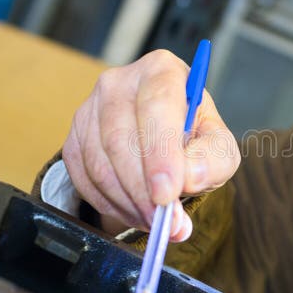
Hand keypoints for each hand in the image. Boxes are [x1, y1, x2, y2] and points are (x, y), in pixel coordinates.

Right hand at [62, 49, 240, 240]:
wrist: (164, 141)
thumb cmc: (192, 137)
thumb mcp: (218, 146)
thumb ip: (215, 159)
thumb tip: (190, 177)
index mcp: (162, 71)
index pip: (157, 105)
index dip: (160, 153)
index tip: (167, 193)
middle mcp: (120, 82)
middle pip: (121, 139)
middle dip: (143, 190)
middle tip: (165, 221)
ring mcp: (91, 108)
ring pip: (99, 163)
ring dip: (128, 202)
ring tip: (156, 221)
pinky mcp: (74, 137)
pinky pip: (84, 178)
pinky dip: (110, 204)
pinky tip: (134, 211)